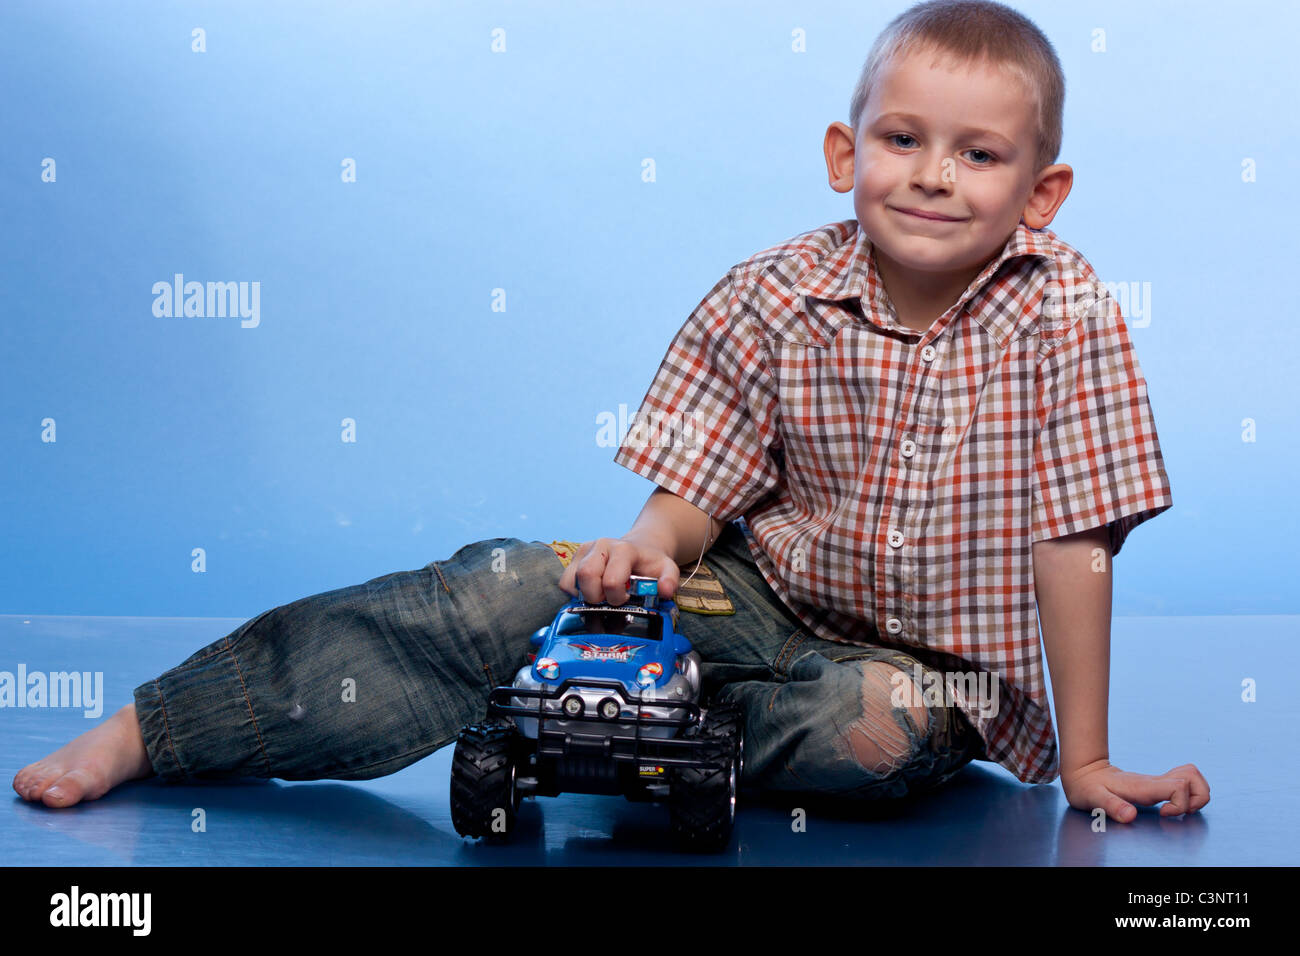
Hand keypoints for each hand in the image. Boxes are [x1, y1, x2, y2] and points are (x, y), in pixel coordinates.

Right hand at [557, 537, 679, 605]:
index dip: (616, 597)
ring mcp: (585, 550)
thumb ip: (669, 580)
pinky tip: (592, 593)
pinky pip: (565, 582)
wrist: (640, 547)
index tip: (625, 599)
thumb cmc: (651, 563)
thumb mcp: (667, 569)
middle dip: (596, 598)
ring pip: (570, 580)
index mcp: (624, 549)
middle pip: (586, 577)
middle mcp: (601, 546)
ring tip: (601, 596)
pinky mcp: (575, 558)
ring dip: (584, 596)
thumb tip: (665, 591)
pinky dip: (575, 594)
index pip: (611, 580)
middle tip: (609, 600)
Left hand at [1061, 758, 1209, 822]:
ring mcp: (1157, 781)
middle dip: (1197, 797)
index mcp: (1143, 786)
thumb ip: (1112, 806)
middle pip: (1193, 776)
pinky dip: (1188, 793)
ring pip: (1192, 776)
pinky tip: (1173, 805)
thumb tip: (1130, 815)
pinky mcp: (1156, 783)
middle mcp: (1154, 782)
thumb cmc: (1088, 787)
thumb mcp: (1094, 799)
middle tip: (1179, 811)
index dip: (1180, 803)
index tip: (1164, 813)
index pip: (1178, 786)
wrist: (1084, 772)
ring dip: (1196, 794)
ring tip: (1179, 808)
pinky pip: (1184, 781)